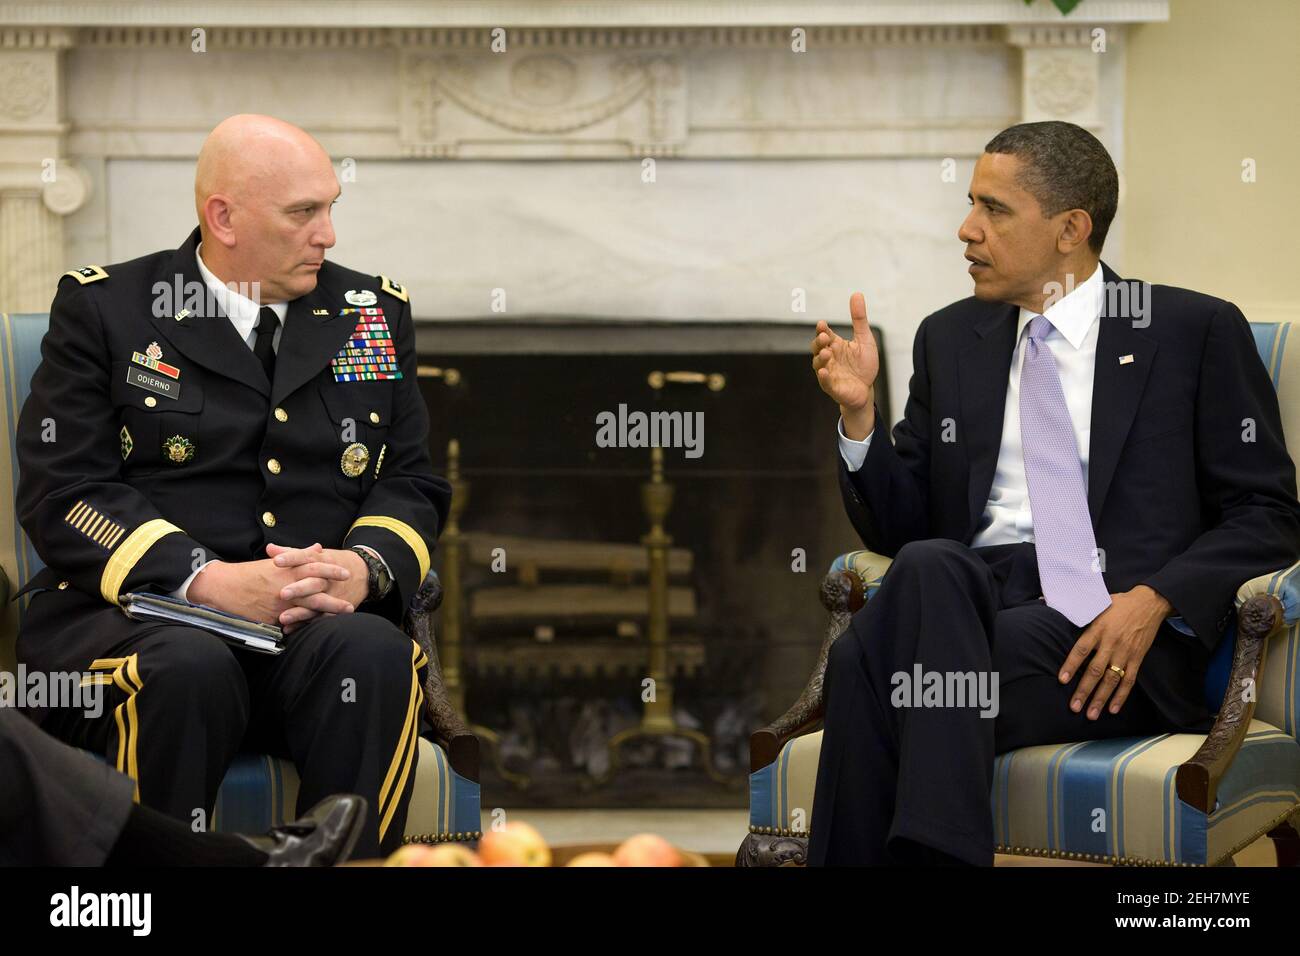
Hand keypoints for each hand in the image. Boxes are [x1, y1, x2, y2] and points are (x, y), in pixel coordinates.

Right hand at [187, 552, 351, 629]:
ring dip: (325, 614)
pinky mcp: (270, 618)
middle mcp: (285, 586)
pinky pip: (290, 624)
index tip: (347, 573)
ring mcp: (279, 603)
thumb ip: (298, 556)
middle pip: (314, 592)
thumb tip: (317, 548)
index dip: (331, 570)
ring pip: (306, 609)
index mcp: (286, 570)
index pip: (313, 568)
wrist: (222, 587)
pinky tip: (318, 631)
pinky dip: (304, 627)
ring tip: (341, 617)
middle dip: (333, 598)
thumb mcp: (275, 562)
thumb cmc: (249, 573)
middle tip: (351, 603)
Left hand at [266, 542, 369, 631]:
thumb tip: (269, 548)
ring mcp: (332, 594)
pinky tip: (290, 629)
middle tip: (282, 594)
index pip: (305, 557)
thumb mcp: (316, 554)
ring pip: (316, 604)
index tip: (276, 561)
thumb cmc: (334, 562)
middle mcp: (326, 578)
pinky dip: (305, 624)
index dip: (291, 558)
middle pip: (312, 583)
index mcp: (321, 560)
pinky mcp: (334, 608)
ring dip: (299, 612)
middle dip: (298, 589)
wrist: (364, 573)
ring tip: (283, 618)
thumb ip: (291, 552)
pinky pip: (320, 618)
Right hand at [811, 293, 879, 438]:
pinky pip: (825, 382)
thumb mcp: (865, 339)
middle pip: (817, 348)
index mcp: (835, 345)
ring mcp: (829, 372)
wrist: (866, 390)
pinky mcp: (832, 387)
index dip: (822, 330)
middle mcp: (829, 357)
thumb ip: (859, 319)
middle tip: (825, 337)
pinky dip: (823, 377)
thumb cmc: (864, 365)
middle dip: (819, 342)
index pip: (824, 334)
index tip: (822, 324)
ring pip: (819, 364)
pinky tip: (824, 372)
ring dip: (821, 358)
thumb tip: (856, 294)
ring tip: (828, 353)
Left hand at [1057, 585, 1172, 719]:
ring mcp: (1125, 653)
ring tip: (1091, 714)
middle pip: (1095, 670)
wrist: (1149, 603)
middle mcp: (1111, 643)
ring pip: (1111, 680)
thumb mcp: (1097, 603)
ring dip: (1101, 698)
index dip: (1071, 665)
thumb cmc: (1119, 603)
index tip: (1062, 680)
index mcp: (1098, 629)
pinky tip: (1113, 709)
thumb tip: (1045, 601)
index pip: (1081, 650)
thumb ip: (1077, 611)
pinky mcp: (1138, 659)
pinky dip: (1121, 696)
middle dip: (1084, 690)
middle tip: (1074, 707)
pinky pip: (1129, 680)